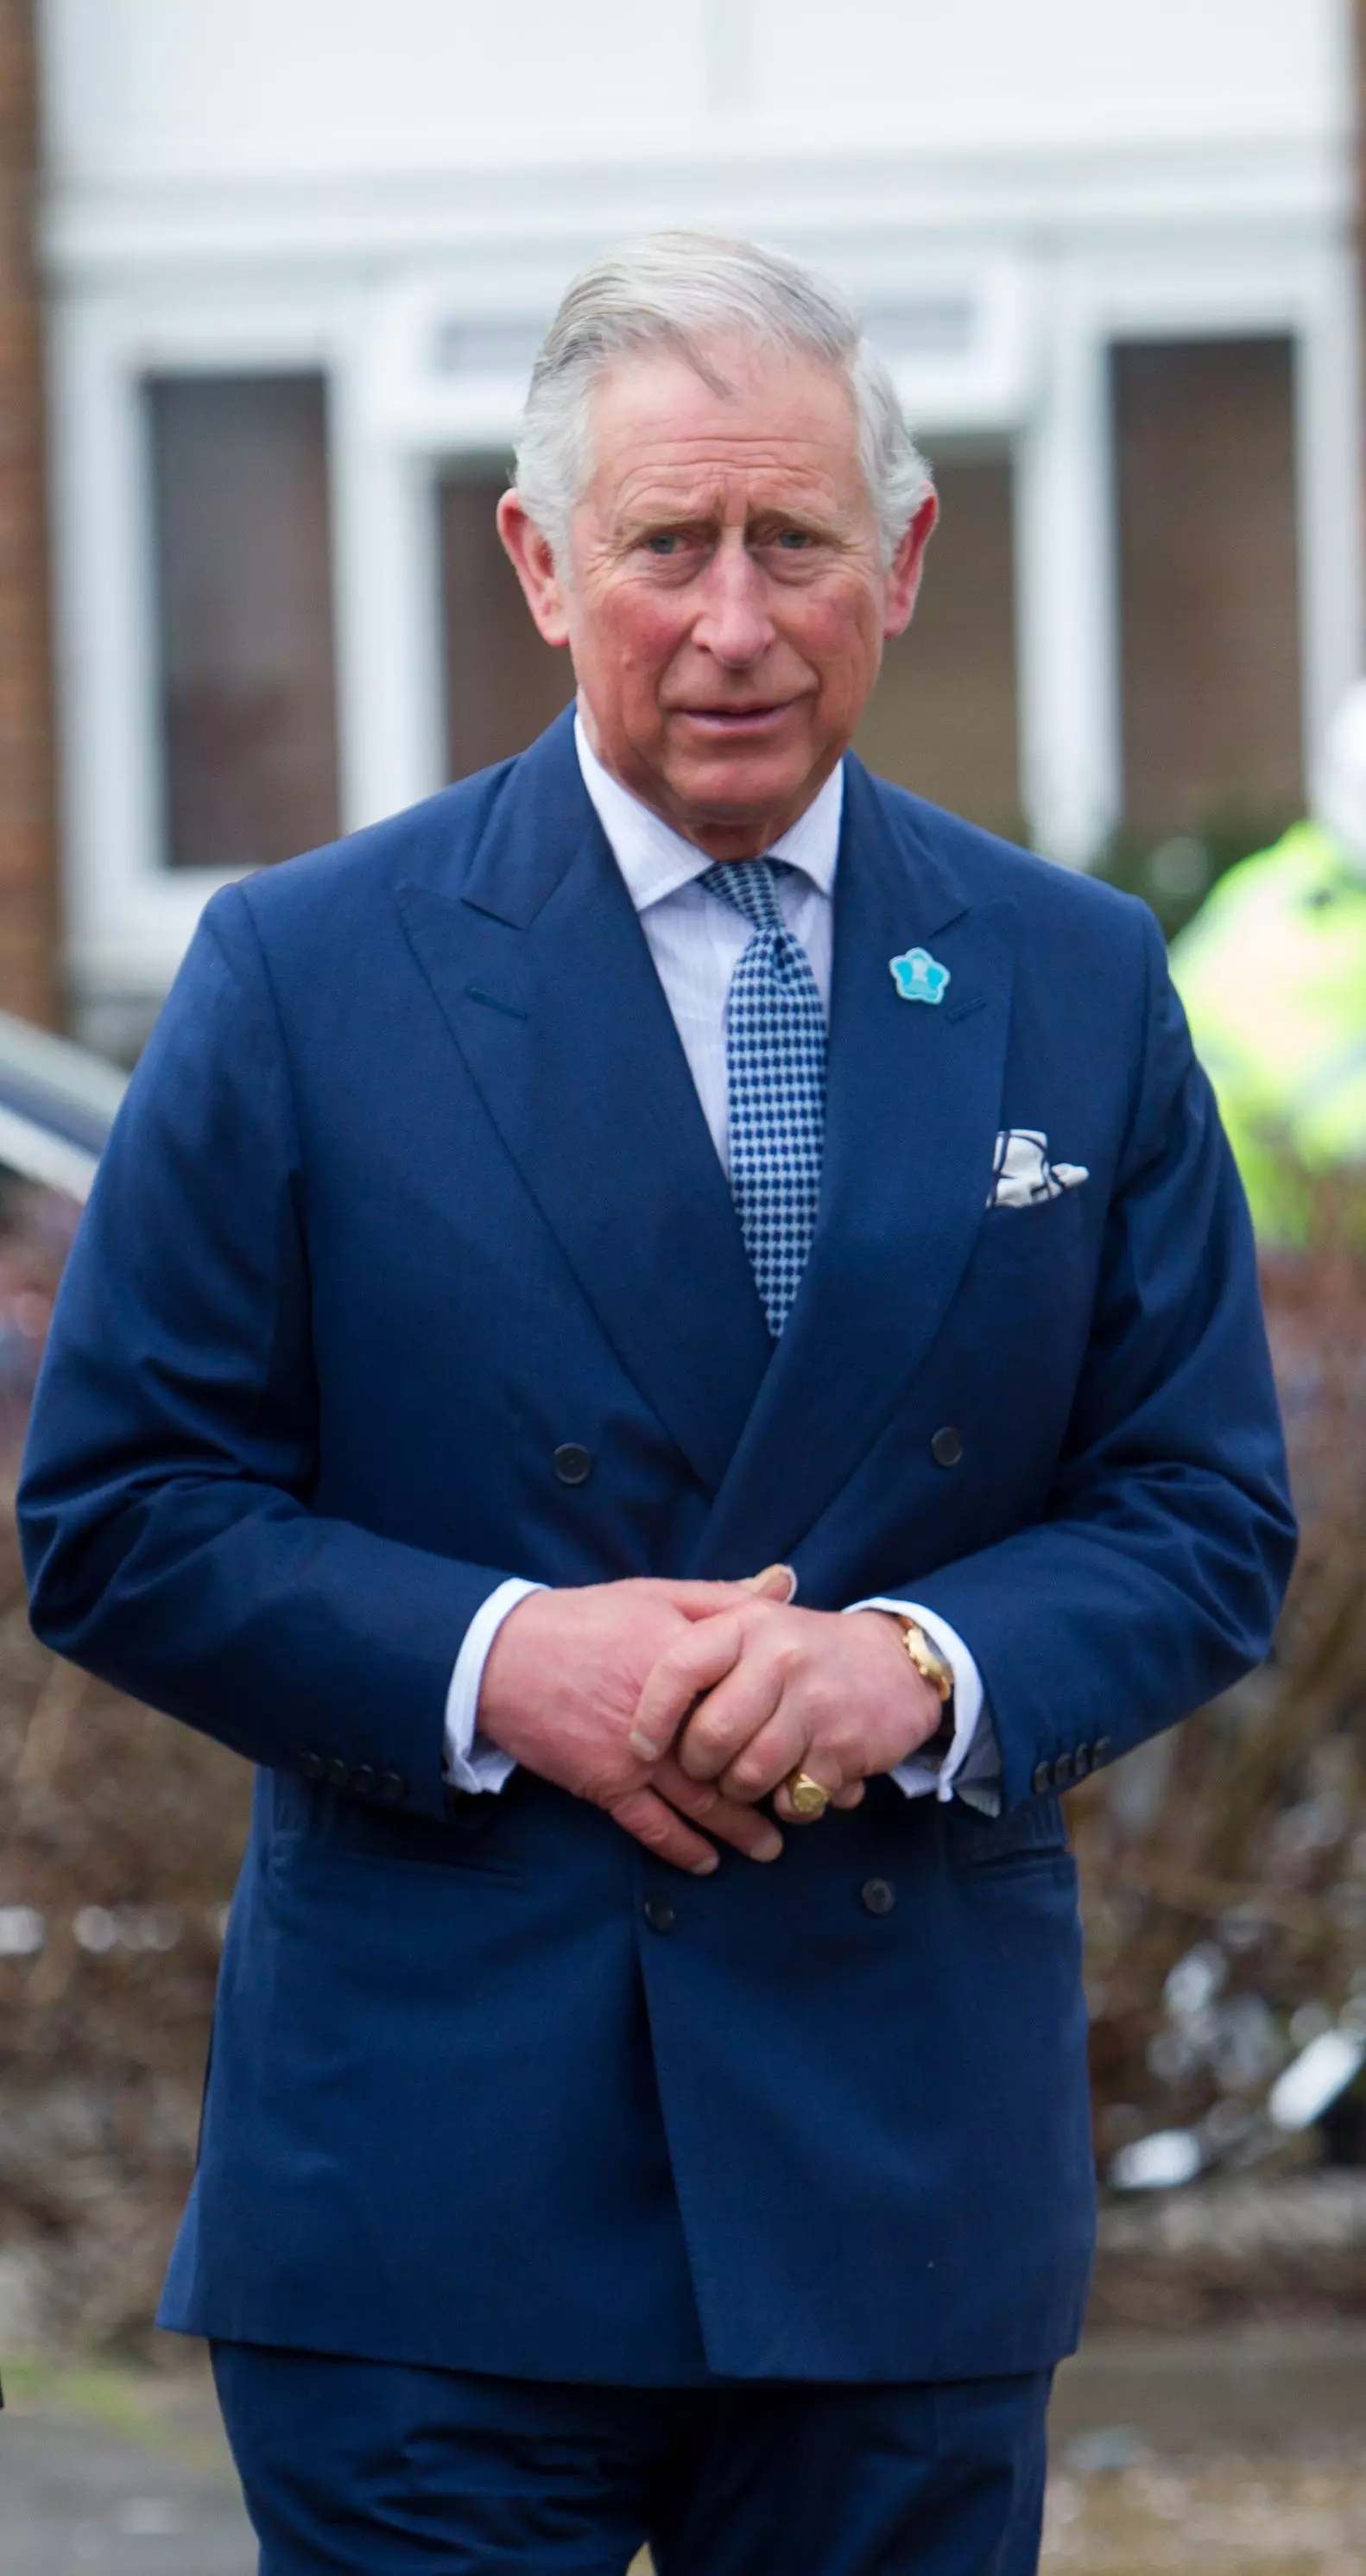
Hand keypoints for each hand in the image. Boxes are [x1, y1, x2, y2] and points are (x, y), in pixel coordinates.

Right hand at [476, 1571, 796, 1873]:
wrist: (504, 1656)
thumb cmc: (584, 1619)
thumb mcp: (654, 1595)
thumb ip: (721, 1597)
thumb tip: (783, 1585)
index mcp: (686, 1665)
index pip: (753, 1701)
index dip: (790, 1726)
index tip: (819, 1743)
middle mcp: (668, 1717)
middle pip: (735, 1762)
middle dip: (775, 1788)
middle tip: (809, 1806)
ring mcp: (635, 1756)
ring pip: (701, 1802)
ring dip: (739, 1830)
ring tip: (770, 1848)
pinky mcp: (605, 1783)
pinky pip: (650, 1826)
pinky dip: (681, 1848)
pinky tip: (706, 1861)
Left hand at [639, 1605, 944, 1822]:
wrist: (900, 1665)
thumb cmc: (805, 1651)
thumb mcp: (756, 1622)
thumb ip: (699, 1631)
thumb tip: (629, 1662)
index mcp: (748, 1625)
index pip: (680, 1669)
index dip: (650, 1716)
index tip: (639, 1749)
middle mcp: (781, 1658)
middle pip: (711, 1736)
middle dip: (699, 1768)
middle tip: (707, 1769)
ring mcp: (815, 1703)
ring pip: (748, 1775)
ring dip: (741, 1791)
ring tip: (750, 1777)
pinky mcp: (843, 1747)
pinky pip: (791, 1798)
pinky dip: (786, 1804)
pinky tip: (794, 1783)